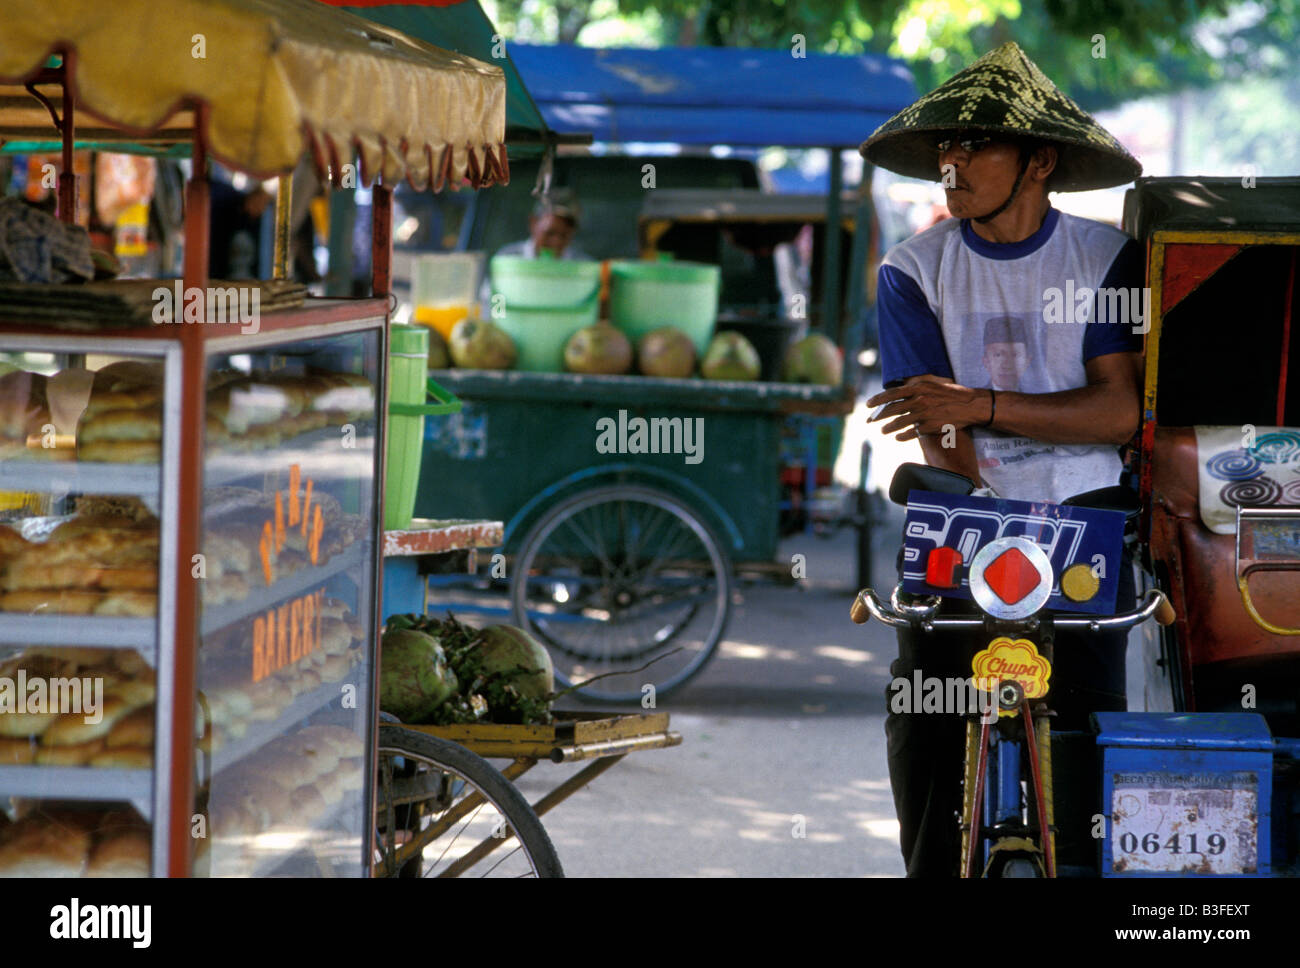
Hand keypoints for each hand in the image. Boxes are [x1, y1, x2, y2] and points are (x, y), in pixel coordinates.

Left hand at [866, 376, 991, 440]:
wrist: (971, 405)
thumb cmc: (952, 393)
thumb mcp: (934, 383)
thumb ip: (917, 385)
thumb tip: (901, 387)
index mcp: (919, 388)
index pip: (892, 393)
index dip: (878, 399)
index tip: (868, 404)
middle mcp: (919, 400)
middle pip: (892, 409)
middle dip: (878, 416)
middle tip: (870, 421)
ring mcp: (924, 414)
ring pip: (899, 423)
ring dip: (888, 428)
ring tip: (883, 431)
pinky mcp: (930, 426)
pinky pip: (911, 433)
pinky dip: (902, 436)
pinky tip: (897, 437)